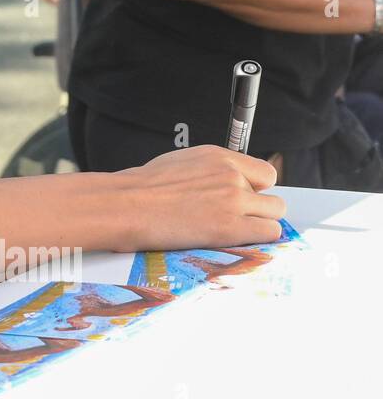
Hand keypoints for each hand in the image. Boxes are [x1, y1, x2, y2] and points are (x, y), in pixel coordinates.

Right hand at [111, 145, 284, 251]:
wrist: (124, 205)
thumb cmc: (140, 189)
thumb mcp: (179, 164)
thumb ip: (210, 172)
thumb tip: (223, 185)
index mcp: (218, 157)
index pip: (264, 173)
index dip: (256, 190)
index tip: (244, 199)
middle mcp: (230, 175)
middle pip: (273, 196)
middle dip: (258, 210)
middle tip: (235, 219)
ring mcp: (233, 200)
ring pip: (274, 215)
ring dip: (259, 225)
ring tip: (232, 232)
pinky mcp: (231, 226)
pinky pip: (269, 233)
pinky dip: (257, 240)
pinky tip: (234, 241)